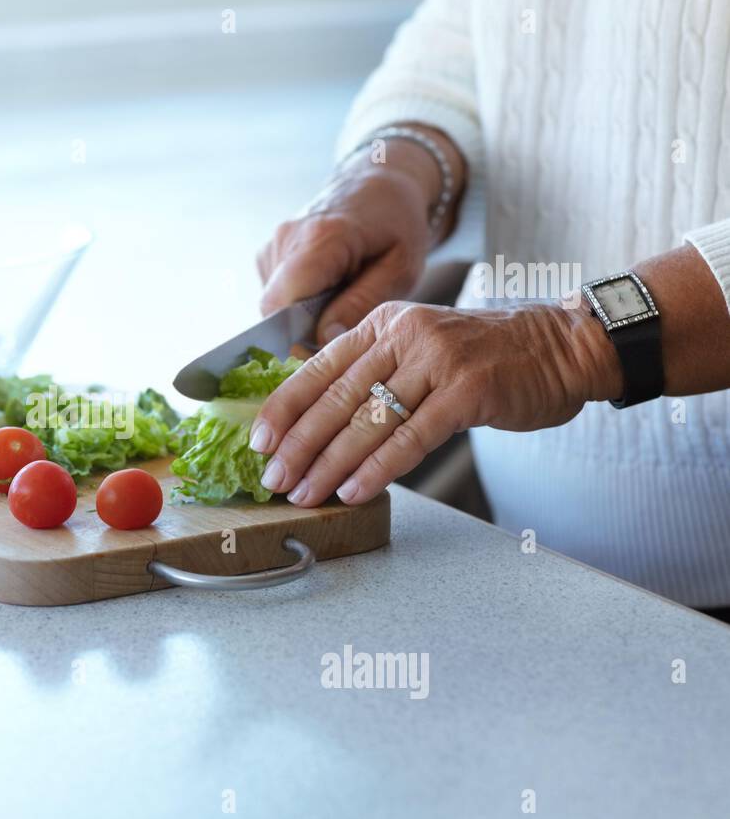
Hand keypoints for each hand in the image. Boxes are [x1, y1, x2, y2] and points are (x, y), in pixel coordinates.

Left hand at [246, 298, 623, 505]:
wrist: (560, 347)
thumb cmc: (482, 359)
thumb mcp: (418, 349)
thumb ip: (373, 373)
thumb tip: (315, 424)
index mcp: (383, 324)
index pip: (318, 369)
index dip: (284, 409)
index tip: (258, 444)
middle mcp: (405, 335)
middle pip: (337, 399)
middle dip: (299, 446)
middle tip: (274, 481)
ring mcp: (437, 360)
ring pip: (369, 421)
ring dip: (331, 465)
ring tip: (306, 494)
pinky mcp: (468, 390)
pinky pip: (411, 438)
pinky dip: (378, 470)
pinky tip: (354, 492)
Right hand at [256, 141, 438, 343]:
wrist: (378, 183)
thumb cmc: (397, 226)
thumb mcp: (400, 270)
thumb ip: (361, 304)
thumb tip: (323, 340)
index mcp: (322, 238)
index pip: (285, 302)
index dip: (298, 336)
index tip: (324, 349)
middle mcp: (287, 238)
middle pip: (275, 308)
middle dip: (302, 328)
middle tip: (340, 327)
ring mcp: (272, 243)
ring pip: (273, 303)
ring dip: (302, 314)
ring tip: (338, 298)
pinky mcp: (267, 252)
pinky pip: (274, 292)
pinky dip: (297, 301)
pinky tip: (325, 287)